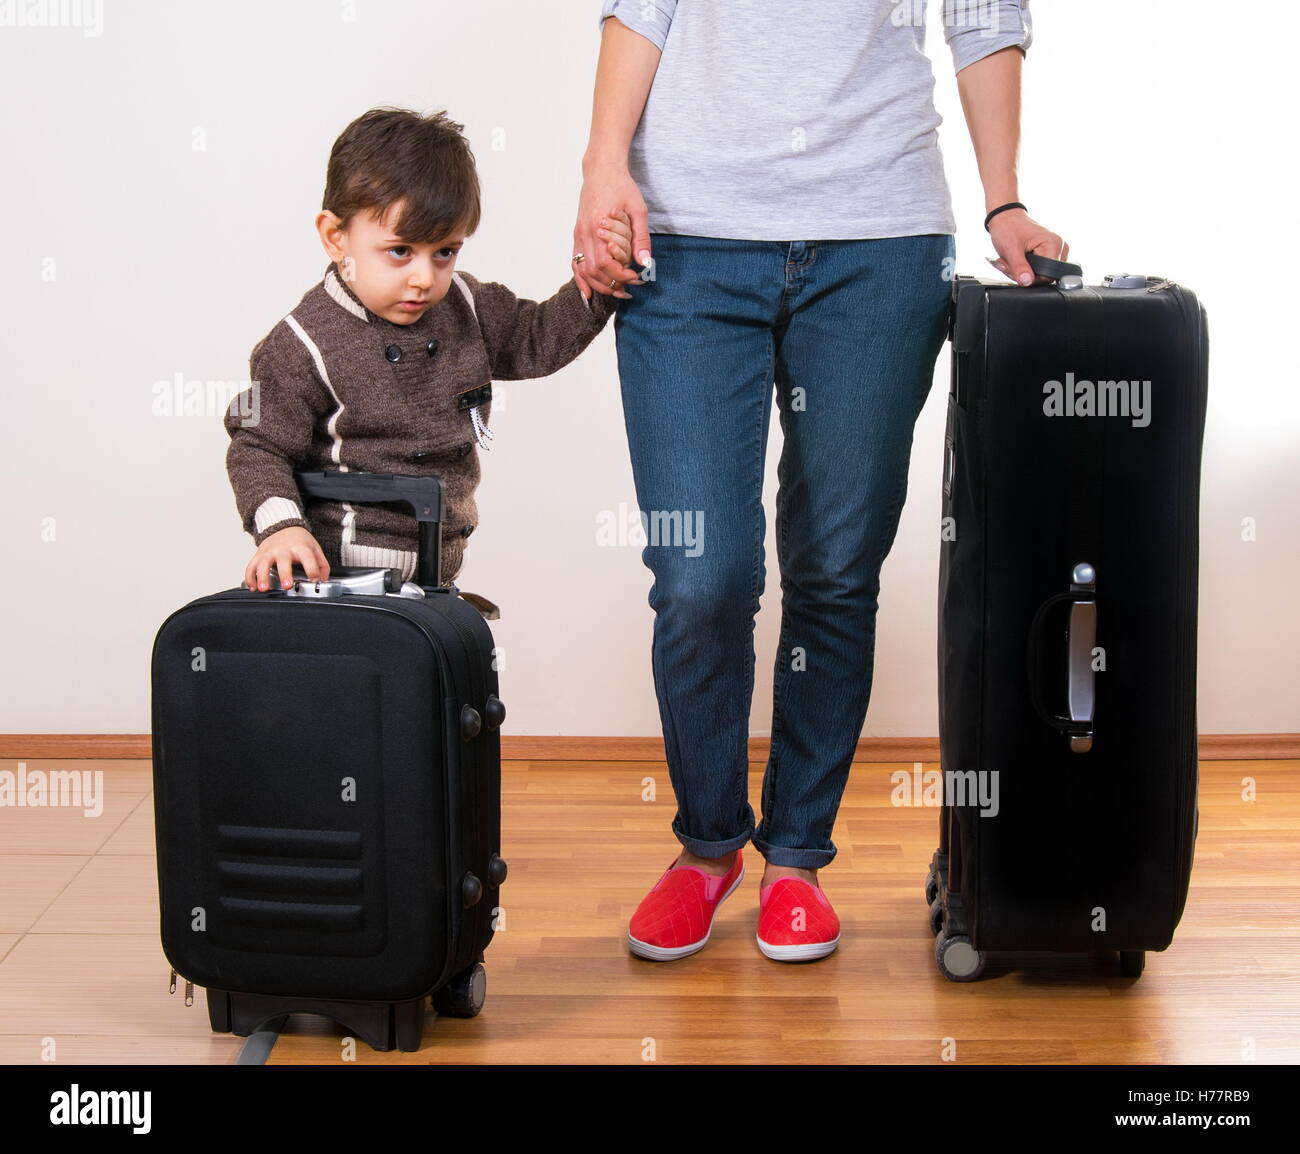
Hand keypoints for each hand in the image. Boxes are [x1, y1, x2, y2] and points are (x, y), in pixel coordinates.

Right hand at [245, 525, 329, 591]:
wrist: (283, 526)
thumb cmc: (299, 540)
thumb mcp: (314, 548)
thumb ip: (321, 565)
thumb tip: (323, 580)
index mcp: (300, 547)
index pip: (307, 557)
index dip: (311, 569)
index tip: (314, 579)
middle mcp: (283, 549)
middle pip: (283, 561)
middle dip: (284, 574)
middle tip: (287, 586)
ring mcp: (269, 552)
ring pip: (262, 563)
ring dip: (261, 576)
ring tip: (264, 588)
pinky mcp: (259, 555)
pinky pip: (251, 566)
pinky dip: (250, 577)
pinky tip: (253, 587)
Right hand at [573, 161, 648, 301]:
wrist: (602, 170)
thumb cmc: (622, 187)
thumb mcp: (638, 209)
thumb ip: (641, 238)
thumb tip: (646, 262)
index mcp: (599, 226)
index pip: (607, 263)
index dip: (621, 275)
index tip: (636, 277)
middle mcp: (585, 233)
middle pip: (594, 271)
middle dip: (612, 284)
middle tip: (629, 288)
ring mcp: (579, 234)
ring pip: (583, 270)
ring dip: (599, 285)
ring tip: (615, 291)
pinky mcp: (577, 234)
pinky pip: (575, 262)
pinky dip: (581, 279)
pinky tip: (588, 291)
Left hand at [985, 209, 1068, 286]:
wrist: (1005, 217)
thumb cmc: (1009, 228)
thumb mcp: (1011, 249)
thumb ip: (1020, 268)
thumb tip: (1027, 282)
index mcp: (1054, 244)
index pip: (1047, 276)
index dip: (1030, 278)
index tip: (1015, 270)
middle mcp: (1060, 248)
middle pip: (1043, 276)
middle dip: (1023, 274)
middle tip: (1010, 263)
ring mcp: (1056, 251)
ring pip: (1038, 275)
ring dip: (1021, 271)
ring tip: (1012, 259)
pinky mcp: (1049, 253)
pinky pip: (1037, 269)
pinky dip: (1024, 267)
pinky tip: (1017, 259)